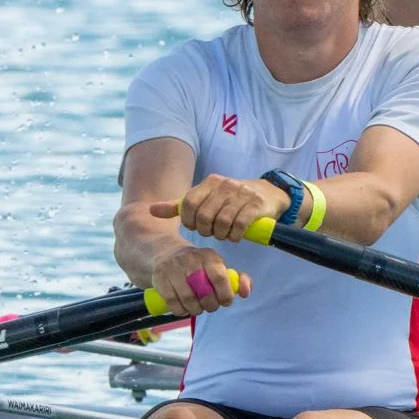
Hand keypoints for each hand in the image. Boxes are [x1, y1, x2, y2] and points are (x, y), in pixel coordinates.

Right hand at [148, 244, 249, 318]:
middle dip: (211, 305)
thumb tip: (245, 292)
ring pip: (188, 299)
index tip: (225, 302)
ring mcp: (173, 268)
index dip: (225, 295)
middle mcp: (191, 259)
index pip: (220, 278)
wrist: (167, 254)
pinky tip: (184, 308)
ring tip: (197, 308)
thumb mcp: (218, 267)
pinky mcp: (159, 278)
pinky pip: (172, 302)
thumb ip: (236, 280)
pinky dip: (180, 311)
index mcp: (209, 256)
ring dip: (195, 310)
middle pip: (204, 291)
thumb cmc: (199, 266)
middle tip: (210, 306)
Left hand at [150, 175, 288, 242]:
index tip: (196, 227)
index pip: (188, 204)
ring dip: (221, 234)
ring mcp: (241, 194)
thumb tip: (151, 210)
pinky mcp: (256, 204)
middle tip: (212, 232)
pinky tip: (235, 236)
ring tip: (224, 234)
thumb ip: (178, 206)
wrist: (268, 193)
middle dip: (205, 230)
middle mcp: (224, 185)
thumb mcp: (204, 199)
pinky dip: (235, 235)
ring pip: (221, 222)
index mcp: (209, 182)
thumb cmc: (230, 199)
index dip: (189, 221)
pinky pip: (239, 225)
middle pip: (204, 216)